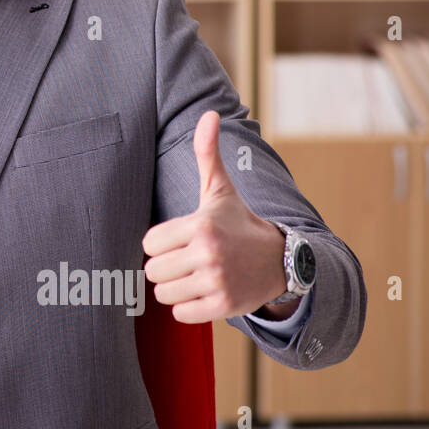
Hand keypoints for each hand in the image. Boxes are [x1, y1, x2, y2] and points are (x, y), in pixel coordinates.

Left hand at [142, 111, 291, 322]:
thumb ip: (207, 153)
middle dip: (166, 268)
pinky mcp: (223, 307)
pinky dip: (188, 307)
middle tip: (187, 260)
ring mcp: (216, 282)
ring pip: (163, 294)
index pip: (148, 244)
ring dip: (175, 289)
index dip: (160, 245)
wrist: (280, 261)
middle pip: (153, 271)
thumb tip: (210, 114)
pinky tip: (204, 292)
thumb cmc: (239, 223)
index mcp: (200, 225)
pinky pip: (181, 314)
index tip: (178, 241)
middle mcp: (208, 254)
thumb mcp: (220, 190)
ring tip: (195, 276)